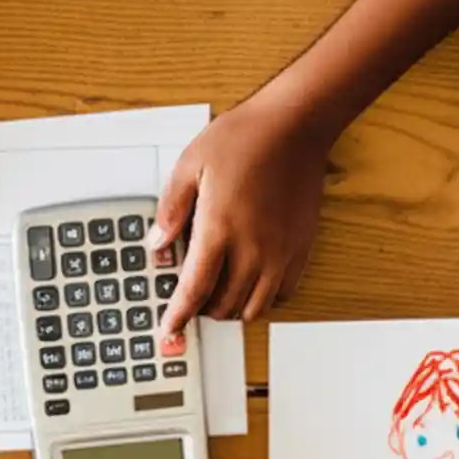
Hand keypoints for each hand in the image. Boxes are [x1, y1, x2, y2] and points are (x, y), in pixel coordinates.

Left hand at [151, 91, 329, 333]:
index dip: (178, 317)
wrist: (295, 124)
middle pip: (223, 306)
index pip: (193, 291)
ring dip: (231, 308)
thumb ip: (170, 210)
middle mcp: (253, 248)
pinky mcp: (301, 248)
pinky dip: (263, 298)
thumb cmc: (245, 138)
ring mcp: (281, 251)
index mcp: (219, 229)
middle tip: (189, 301)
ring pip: (254, 307)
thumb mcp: (189, 165)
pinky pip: (283, 293)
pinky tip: (250, 282)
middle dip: (202, 311)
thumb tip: (157, 245)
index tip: (168, 334)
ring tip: (217, 293)